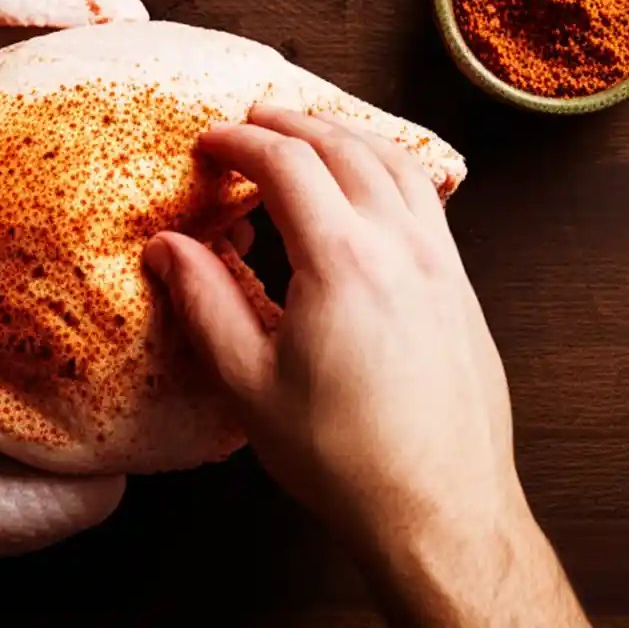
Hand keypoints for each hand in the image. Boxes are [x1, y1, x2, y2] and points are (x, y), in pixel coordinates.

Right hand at [144, 106, 586, 625]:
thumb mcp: (249, 384)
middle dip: (292, 123)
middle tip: (251, 121)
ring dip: (346, 135)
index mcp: (341, 261)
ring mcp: (441, 261)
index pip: (287, 164)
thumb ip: (204, 303)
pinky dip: (390, 167)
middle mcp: (400, 245)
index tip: (209, 140)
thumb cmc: (342, 457)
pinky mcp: (461, 285)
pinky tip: (373, 184)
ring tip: (309, 134)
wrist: (440, 507)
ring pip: (395, 162)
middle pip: (344, 147)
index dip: (241, 141)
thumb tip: (167, 247)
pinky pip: (427, 197)